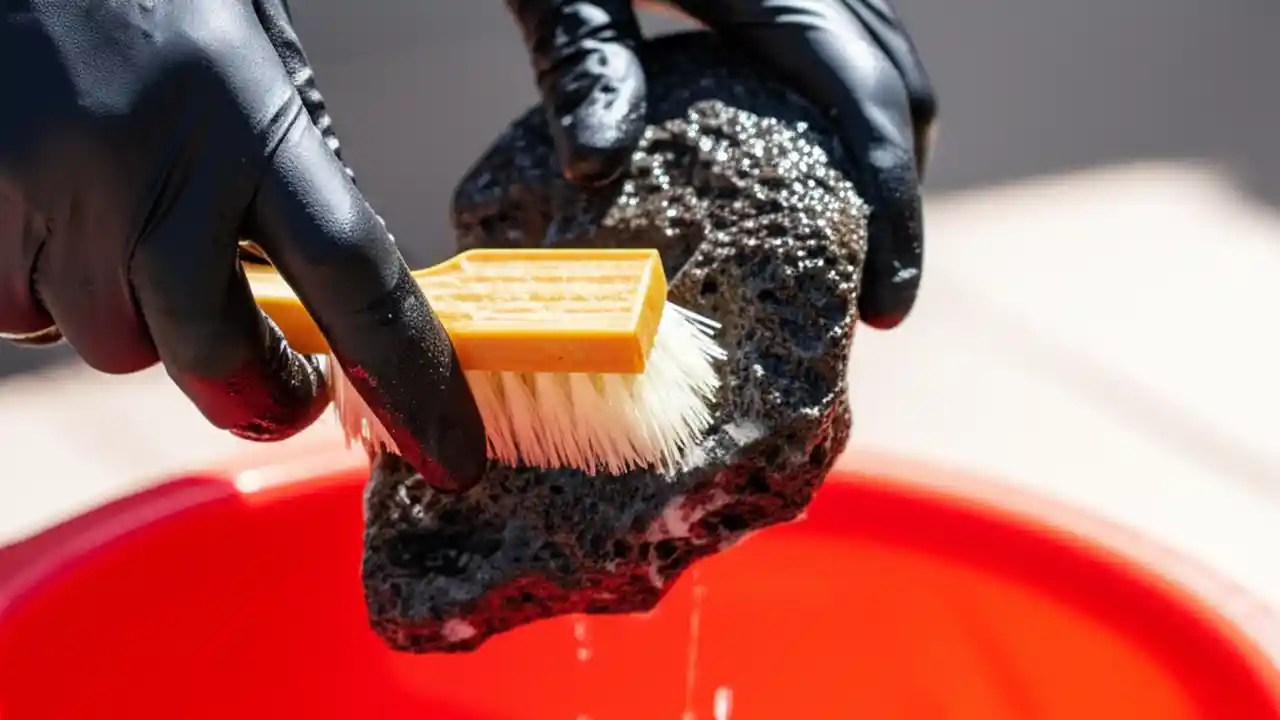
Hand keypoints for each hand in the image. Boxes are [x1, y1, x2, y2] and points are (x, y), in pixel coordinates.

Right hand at [0, 0, 484, 489]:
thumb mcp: (246, 55)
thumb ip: (287, 167)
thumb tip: (337, 289)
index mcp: (246, 116)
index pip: (357, 279)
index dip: (412, 381)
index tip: (454, 456)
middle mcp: (151, 163)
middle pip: (216, 354)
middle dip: (254, 389)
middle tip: (277, 382)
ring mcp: (46, 193)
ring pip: (113, 344)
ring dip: (131, 316)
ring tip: (116, 218)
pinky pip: (18, 315)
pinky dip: (42, 290)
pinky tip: (46, 210)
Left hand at [506, 0, 935, 328]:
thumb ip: (582, 57)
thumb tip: (597, 168)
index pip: (866, 101)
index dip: (893, 212)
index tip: (888, 308)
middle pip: (900, 87)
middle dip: (898, 198)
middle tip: (870, 296)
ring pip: (884, 61)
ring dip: (881, 155)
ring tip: (847, 245)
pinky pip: (846, 39)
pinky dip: (847, 111)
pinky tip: (806, 162)